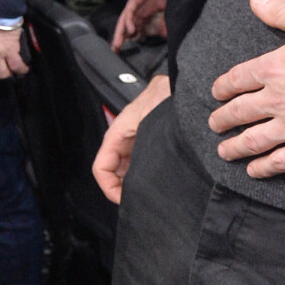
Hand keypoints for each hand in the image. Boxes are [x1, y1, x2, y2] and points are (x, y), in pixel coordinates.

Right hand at [92, 73, 170, 203]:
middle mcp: (124, 137)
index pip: (102, 168)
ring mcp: (136, 138)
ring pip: (126, 168)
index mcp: (118, 133)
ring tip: (150, 194)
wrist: (182, 82)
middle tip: (140, 202)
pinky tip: (159, 179)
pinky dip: (144, 174)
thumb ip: (145, 148)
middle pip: (113, 171)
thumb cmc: (166, 94)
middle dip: (122, 189)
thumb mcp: (152, 123)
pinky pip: (139, 161)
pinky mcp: (149, 139)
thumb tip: (142, 178)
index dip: (110, 189)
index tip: (126, 201)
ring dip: (134, 182)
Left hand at [113, 0, 174, 50]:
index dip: (131, 38)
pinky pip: (129, 12)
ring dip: (120, 33)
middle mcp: (138, 9)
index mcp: (146, 12)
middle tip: (115, 51)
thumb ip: (166, 21)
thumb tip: (165, 36)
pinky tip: (130, 31)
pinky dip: (129, 22)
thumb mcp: (169, 8)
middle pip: (126, 26)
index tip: (127, 51)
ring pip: (124, 21)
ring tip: (116, 45)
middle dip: (120, 38)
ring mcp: (135, 4)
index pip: (136, 28)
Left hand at [207, 0, 284, 177]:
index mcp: (274, 68)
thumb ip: (284, 13)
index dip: (222, 87)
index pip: (236, 79)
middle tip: (214, 124)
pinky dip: (263, 168)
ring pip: (252, 141)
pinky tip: (254, 171)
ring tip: (223, 151)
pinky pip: (280, 161)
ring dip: (234, 147)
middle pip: (238, 112)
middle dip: (222, 119)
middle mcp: (276, 100)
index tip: (216, 93)